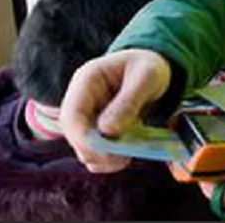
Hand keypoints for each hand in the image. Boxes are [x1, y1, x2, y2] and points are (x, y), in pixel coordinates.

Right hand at [59, 48, 171, 172]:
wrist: (153, 68)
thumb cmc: (150, 66)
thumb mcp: (146, 77)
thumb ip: (128, 101)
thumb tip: (107, 131)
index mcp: (86, 80)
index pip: (71, 116)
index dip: (83, 139)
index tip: (107, 152)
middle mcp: (80, 100)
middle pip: (75, 136)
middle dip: (98, 152)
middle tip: (125, 158)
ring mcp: (87, 116)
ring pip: (84, 148)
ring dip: (106, 158)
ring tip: (132, 152)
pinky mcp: (97, 130)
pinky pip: (97, 153)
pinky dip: (112, 158)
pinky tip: (130, 151)